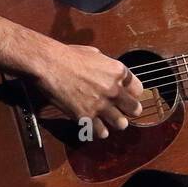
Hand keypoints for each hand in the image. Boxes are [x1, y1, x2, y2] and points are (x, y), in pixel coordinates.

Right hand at [30, 43, 144, 139]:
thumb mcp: (94, 54)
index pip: (138, 90)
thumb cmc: (68, 55)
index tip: (126, 97)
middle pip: (135, 109)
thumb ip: (106, 66)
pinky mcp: (86, 117)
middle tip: (121, 111)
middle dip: (128, 111)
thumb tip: (107, 71)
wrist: (49, 64)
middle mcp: (114, 89)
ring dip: (114, 122)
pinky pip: (101, 132)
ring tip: (107, 120)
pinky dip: (98, 131)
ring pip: (121, 124)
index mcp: (118, 72)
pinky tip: (93, 126)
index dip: (132, 94)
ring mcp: (101, 105)